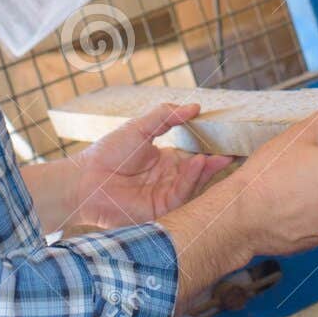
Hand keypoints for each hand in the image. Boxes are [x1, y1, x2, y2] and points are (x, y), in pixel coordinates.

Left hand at [67, 102, 233, 227]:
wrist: (84, 180)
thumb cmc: (107, 153)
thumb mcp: (139, 127)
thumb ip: (166, 116)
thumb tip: (194, 106)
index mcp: (164, 161)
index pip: (193, 154)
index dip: (209, 147)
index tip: (225, 138)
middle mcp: (168, 179)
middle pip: (198, 171)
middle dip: (215, 162)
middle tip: (233, 151)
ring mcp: (165, 195)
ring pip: (193, 183)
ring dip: (205, 169)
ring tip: (215, 155)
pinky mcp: (160, 210)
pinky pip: (181, 194)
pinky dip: (191, 179)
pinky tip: (197, 163)